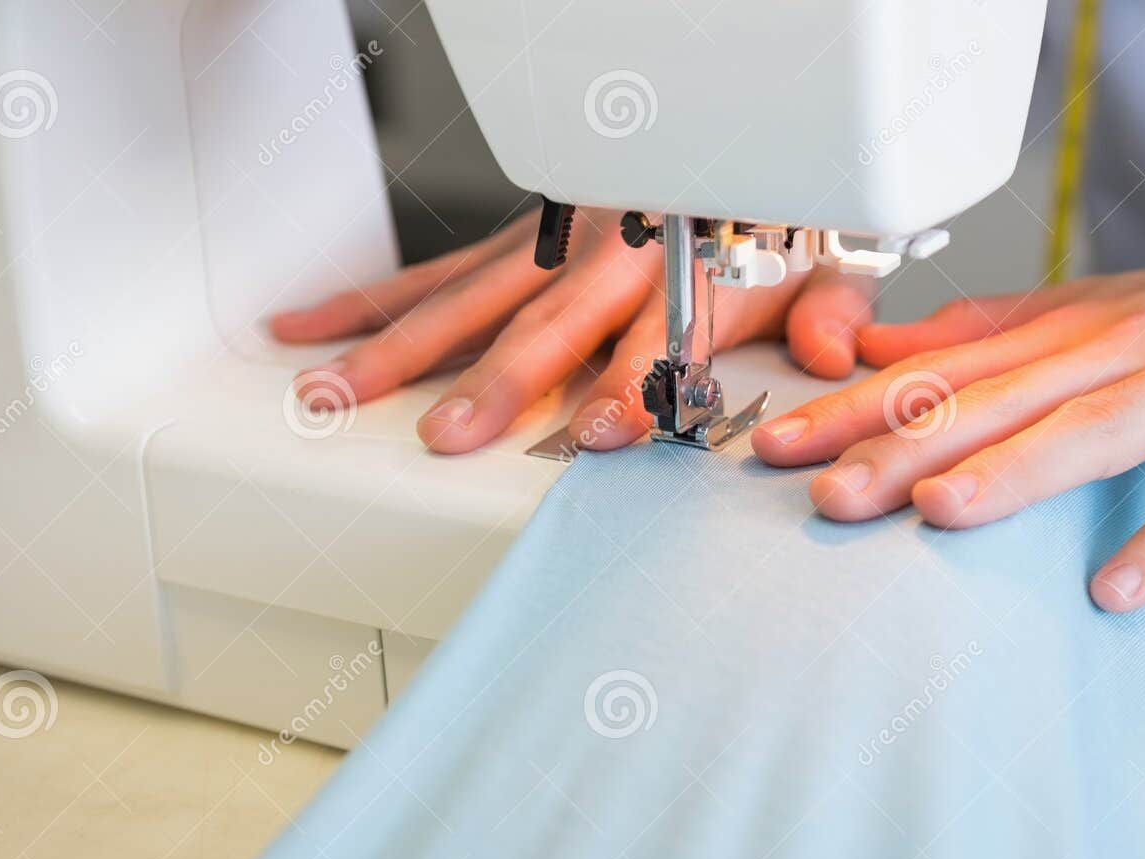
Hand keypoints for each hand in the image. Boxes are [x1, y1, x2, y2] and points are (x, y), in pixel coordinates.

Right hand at [271, 209, 872, 452]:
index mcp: (687, 267)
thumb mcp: (831, 263)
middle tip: (447, 436)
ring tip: (334, 392)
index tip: (602, 434)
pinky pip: (438, 271)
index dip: (631, 387)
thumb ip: (834, 313)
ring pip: (469, 298)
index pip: (657, 338)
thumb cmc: (780, 217)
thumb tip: (834, 358)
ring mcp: (554, 245)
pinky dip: (373, 300)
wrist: (742, 136)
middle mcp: (611, 252)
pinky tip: (311, 326)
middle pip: (547, 323)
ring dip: (402, 349)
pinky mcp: (518, 241)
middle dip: (498, 383)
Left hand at [751, 213, 1144, 610]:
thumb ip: (991, 334)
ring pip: (1091, 425)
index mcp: (1069, 327)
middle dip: (902, 445)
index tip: (777, 443)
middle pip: (997, 398)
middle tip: (823, 492)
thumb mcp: (1095, 311)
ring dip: (1014, 470)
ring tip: (939, 514)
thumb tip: (885, 348)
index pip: (944, 369)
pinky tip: (1117, 589)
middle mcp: (1118, 345)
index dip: (857, 406)